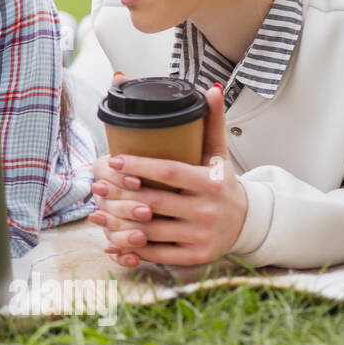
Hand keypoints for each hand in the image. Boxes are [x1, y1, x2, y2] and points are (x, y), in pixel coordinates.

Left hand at [89, 81, 247, 266]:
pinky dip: (134, 249)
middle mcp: (208, 210)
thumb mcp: (219, 155)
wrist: (247, 223)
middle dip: (122, 195)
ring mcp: (201, 236)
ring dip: (121, 224)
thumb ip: (213, 123)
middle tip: (96, 187)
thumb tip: (212, 88)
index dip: (140, 167)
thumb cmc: (223, 184)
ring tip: (96, 213)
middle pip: (155, 202)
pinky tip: (113, 241)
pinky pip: (158, 254)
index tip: (113, 160)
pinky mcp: (195, 256)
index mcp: (211, 183)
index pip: (170, 172)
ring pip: (152, 231)